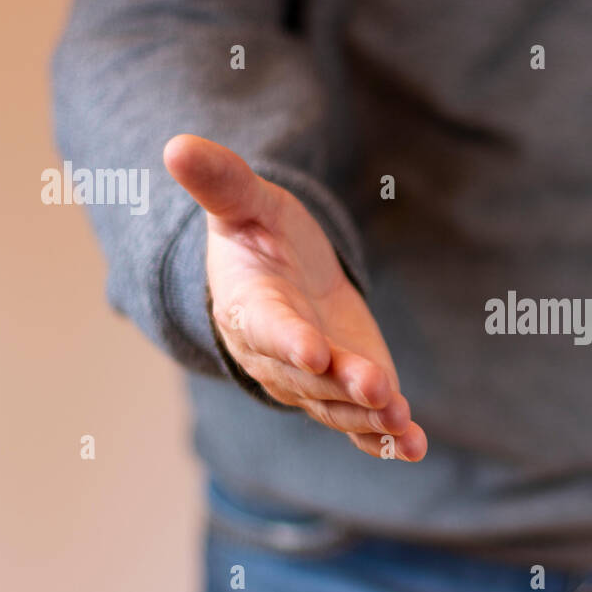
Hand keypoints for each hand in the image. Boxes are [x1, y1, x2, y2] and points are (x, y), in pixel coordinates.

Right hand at [163, 134, 426, 461]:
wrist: (276, 277)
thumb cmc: (259, 238)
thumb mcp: (245, 204)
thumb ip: (222, 183)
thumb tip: (176, 145)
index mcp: (250, 308)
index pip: (268, 328)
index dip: (289, 342)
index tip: (314, 353)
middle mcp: (278, 355)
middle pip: (310, 378)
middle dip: (343, 387)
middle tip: (378, 389)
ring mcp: (314, 380)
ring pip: (338, 406)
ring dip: (370, 417)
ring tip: (402, 422)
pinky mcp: (344, 391)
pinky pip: (361, 422)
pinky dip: (386, 438)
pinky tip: (415, 446)